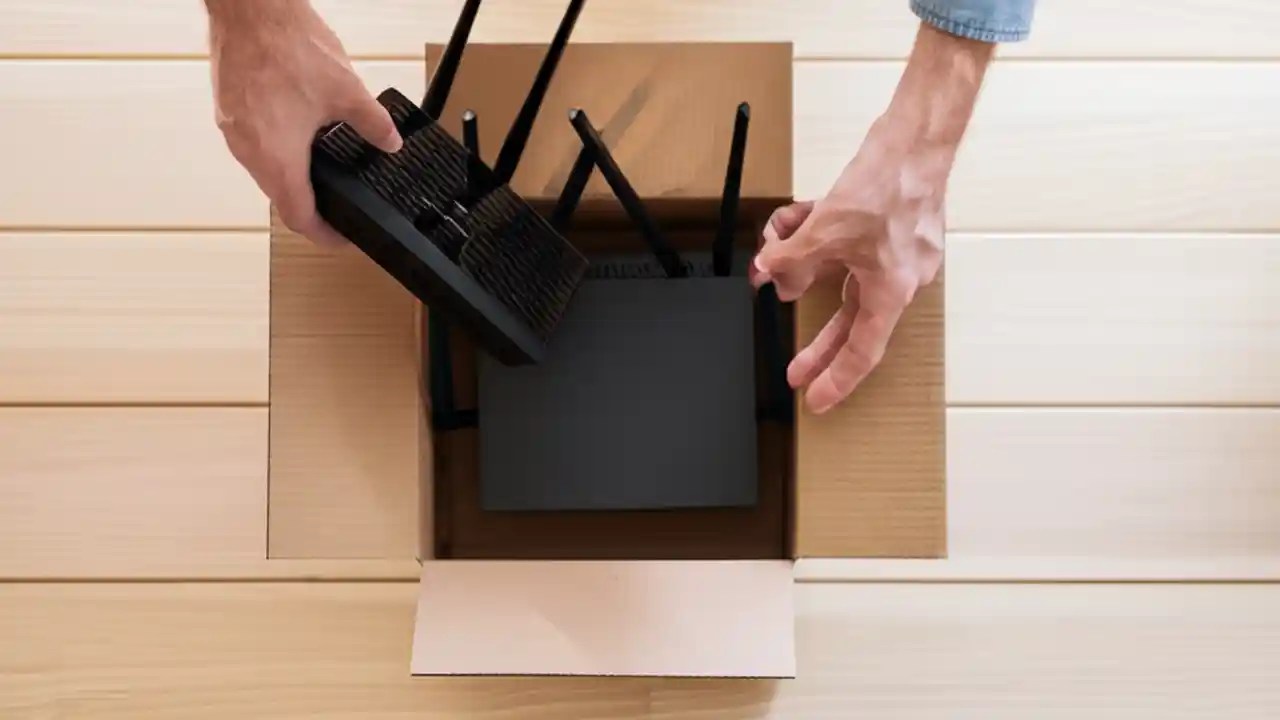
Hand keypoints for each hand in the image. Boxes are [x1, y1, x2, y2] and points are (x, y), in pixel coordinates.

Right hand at [205, 0, 402, 245]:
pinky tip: (297, 135)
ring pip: (265, 172)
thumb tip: (389, 143)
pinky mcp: (227, 111)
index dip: (324, 235)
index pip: (299, 218)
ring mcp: (233, 132)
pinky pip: (253, 146)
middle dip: (311, 207)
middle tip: (336, 209)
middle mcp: (249, 152)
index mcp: (277, 158)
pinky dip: (276, 152)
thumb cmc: (286, 45)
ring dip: (292, 178)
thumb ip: (373, 125)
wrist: (248, 8)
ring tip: (320, 173)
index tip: (341, 238)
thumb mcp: (347, 91)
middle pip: (281, 198)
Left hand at [751, 22, 992, 413]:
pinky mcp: (886, 231)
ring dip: (803, 262)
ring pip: (839, 275)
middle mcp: (898, 279)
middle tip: (795, 370)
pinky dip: (818, 237)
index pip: (861, 350)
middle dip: (817, 342)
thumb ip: (790, 259)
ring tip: (775, 245)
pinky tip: (794, 220)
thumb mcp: (825, 228)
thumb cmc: (889, 183)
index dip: (838, 379)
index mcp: (890, 290)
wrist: (917, 138)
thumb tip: (767, 278)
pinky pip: (845, 248)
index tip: (818, 400)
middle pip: (850, 322)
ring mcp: (895, 255)